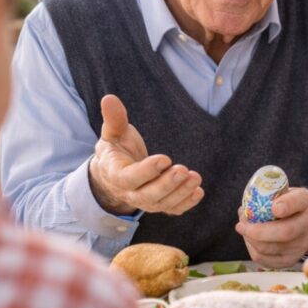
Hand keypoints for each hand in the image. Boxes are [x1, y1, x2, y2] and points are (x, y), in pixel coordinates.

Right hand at [88, 94, 203, 215]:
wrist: (115, 173)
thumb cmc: (117, 149)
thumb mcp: (113, 133)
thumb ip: (114, 119)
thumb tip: (109, 99)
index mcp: (116, 175)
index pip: (130, 178)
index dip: (147, 170)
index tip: (165, 159)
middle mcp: (130, 193)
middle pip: (148, 195)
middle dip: (167, 184)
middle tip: (183, 170)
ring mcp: (146, 201)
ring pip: (162, 203)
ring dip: (180, 192)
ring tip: (195, 178)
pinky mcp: (160, 204)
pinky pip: (172, 209)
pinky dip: (186, 203)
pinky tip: (198, 191)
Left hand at [235, 187, 307, 268]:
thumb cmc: (292, 205)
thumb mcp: (287, 192)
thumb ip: (271, 195)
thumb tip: (247, 207)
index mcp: (305, 203)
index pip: (297, 202)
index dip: (286, 205)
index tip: (274, 207)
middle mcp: (307, 226)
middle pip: (284, 232)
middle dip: (257, 231)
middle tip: (241, 225)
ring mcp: (300, 246)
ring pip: (270, 248)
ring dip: (250, 239)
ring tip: (243, 229)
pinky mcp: (290, 260)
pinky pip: (264, 259)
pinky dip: (252, 249)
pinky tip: (250, 240)